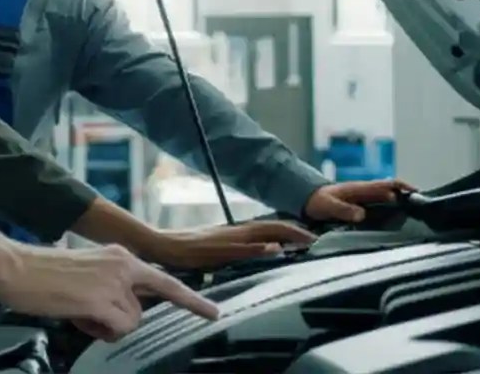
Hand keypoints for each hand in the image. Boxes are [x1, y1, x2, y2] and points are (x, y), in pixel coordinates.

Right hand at [0, 243, 217, 341]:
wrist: (15, 267)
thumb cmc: (42, 274)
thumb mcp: (87, 272)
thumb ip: (111, 285)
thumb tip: (122, 310)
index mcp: (120, 256)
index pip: (165, 281)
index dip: (191, 300)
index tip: (213, 313)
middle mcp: (124, 265)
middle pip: (140, 312)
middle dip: (116, 321)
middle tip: (86, 313)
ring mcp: (115, 282)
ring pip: (129, 323)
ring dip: (104, 326)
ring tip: (76, 309)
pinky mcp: (103, 299)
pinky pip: (117, 329)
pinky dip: (98, 330)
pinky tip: (77, 314)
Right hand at [140, 220, 317, 269]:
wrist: (162, 245)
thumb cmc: (187, 249)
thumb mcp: (216, 249)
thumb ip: (235, 249)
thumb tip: (256, 252)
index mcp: (236, 232)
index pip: (268, 227)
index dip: (290, 230)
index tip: (310, 236)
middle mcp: (235, 232)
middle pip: (270, 227)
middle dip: (295, 232)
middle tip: (316, 238)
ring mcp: (226, 240)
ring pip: (261, 234)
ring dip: (284, 236)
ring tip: (304, 240)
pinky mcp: (217, 250)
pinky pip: (242, 248)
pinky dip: (259, 248)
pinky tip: (273, 250)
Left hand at [304, 178, 415, 221]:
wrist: (306, 198)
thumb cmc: (317, 201)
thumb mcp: (328, 206)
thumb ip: (343, 210)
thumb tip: (362, 214)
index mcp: (360, 188)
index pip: (387, 184)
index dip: (403, 187)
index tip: (417, 194)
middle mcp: (366, 190)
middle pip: (393, 190)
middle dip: (409, 196)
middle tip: (425, 208)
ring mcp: (365, 197)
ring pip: (389, 197)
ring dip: (402, 204)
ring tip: (417, 216)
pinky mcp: (362, 204)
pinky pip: (381, 205)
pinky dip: (392, 209)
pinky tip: (398, 220)